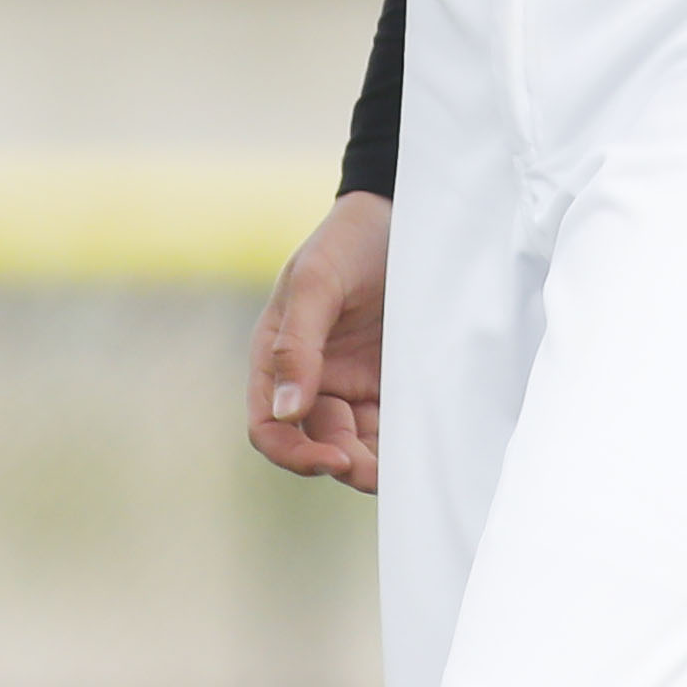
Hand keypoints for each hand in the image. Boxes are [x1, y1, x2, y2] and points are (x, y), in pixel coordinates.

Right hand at [247, 192, 388, 492]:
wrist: (403, 215)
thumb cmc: (349, 240)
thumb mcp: (316, 281)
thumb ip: (296, 345)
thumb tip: (285, 412)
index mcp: (277, 356)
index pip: (269, 426)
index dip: (293, 453)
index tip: (334, 458)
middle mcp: (312, 377)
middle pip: (315, 442)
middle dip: (342, 463)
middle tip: (375, 471)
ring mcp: (352, 382)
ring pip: (355, 445)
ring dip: (371, 465)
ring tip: (400, 471)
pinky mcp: (391, 381)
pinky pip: (389, 427)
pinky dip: (398, 446)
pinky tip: (417, 450)